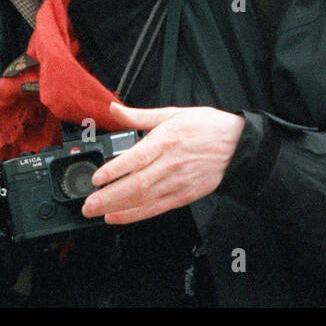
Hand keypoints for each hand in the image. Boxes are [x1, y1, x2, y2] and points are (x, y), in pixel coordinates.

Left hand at [80, 101, 245, 224]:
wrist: (238, 146)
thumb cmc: (206, 127)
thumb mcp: (172, 113)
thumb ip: (139, 115)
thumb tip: (114, 108)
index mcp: (167, 139)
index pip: (138, 158)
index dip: (116, 170)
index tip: (97, 178)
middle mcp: (171, 163)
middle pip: (137, 184)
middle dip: (109, 196)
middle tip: (88, 204)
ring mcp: (178, 182)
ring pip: (144, 199)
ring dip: (118, 208)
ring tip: (96, 212)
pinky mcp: (184, 196)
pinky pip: (156, 208)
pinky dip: (135, 215)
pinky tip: (117, 217)